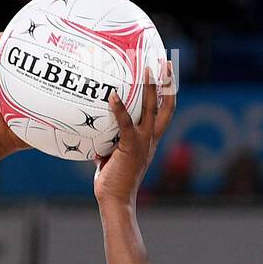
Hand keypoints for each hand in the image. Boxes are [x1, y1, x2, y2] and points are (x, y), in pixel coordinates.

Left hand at [94, 61, 175, 206]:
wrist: (116, 201)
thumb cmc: (112, 184)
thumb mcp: (111, 159)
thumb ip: (108, 145)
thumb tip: (96, 138)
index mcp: (150, 141)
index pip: (164, 113)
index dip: (167, 93)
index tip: (166, 74)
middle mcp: (151, 139)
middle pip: (165, 106)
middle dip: (167, 83)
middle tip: (164, 62)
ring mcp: (143, 143)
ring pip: (151, 110)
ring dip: (151, 89)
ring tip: (147, 69)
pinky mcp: (130, 147)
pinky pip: (126, 124)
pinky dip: (119, 110)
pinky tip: (113, 97)